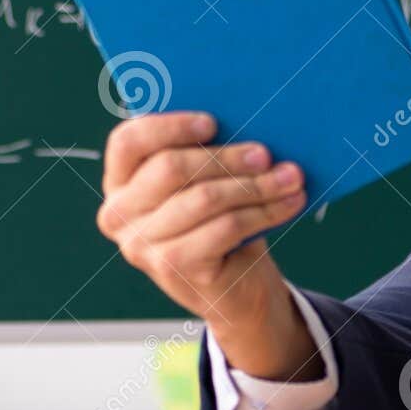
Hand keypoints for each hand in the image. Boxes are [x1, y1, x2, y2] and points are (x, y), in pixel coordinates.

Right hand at [96, 111, 322, 380]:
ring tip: (291, 177)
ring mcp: (142, 245)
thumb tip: (246, 123)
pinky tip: (290, 204)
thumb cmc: (218, 223)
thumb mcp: (205, 186)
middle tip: (267, 153)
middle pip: (171, 168)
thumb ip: (206, 156)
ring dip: (256, 185)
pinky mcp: (173, 267)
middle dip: (227, 157)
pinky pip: (225, 227)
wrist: (235, 288)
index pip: (128, 142)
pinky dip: (263, 212)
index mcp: (120, 183)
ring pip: (204, 198)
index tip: (213, 121)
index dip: (169, 126)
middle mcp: (119, 215)